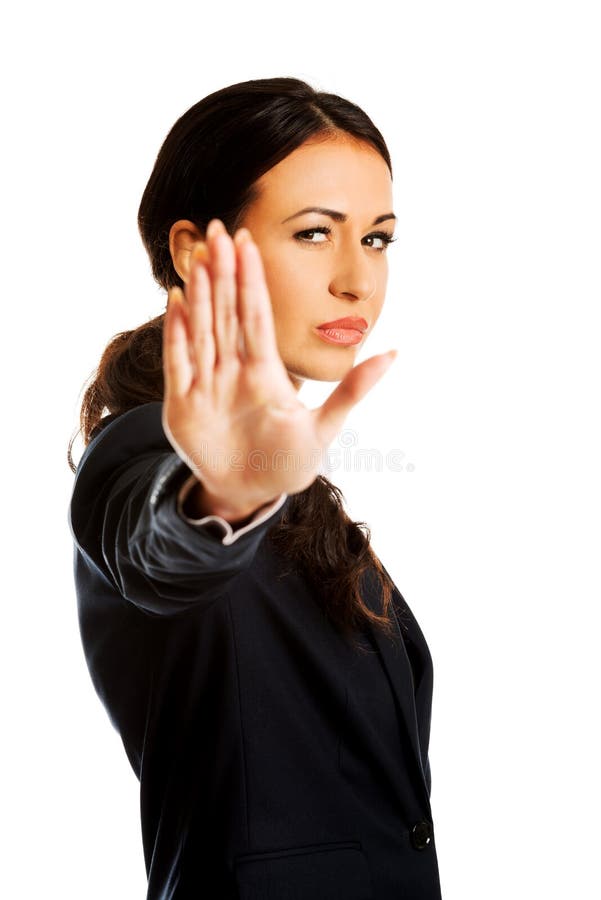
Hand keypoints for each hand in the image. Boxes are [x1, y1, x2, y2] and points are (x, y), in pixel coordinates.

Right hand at [162, 219, 396, 514]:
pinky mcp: (184, 403)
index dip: (252, 280)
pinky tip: (176, 299)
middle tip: (217, 228)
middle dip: (222, 272)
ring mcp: (208, 384)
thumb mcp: (325, 428)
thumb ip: (353, 391)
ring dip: (199, 292)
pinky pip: (179, 361)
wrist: (251, 493)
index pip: (257, 315)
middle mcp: (235, 369)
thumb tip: (394, 353)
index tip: (249, 242)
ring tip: (196, 253)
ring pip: (203, 328)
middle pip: (227, 312)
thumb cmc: (288, 462)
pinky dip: (177, 332)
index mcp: (266, 372)